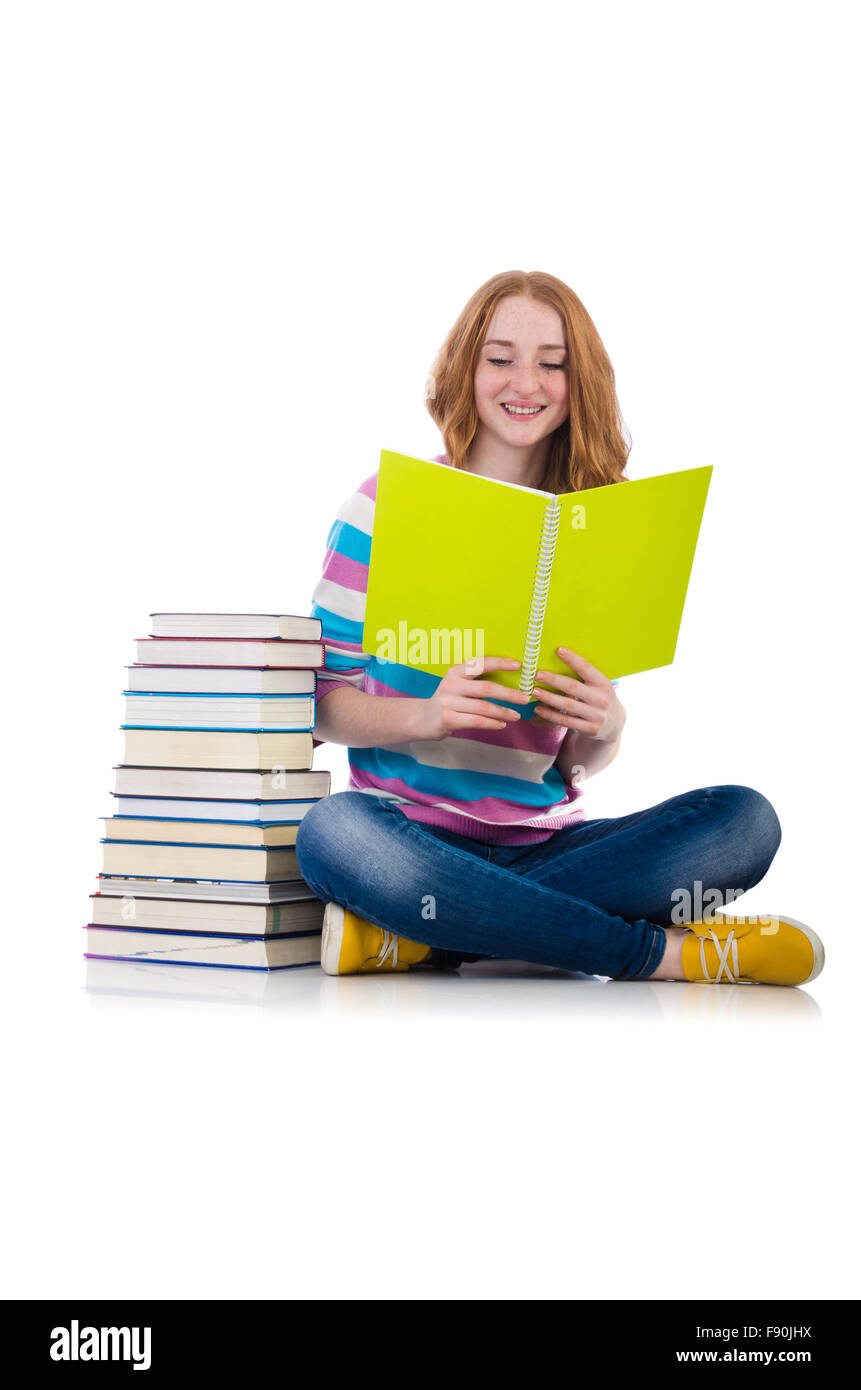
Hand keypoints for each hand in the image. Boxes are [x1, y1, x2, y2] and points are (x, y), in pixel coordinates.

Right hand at [414, 656, 530, 740]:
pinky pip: (477, 721)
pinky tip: (501, 724)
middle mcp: (451, 685)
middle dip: (509, 693)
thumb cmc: (448, 701)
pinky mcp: (448, 719)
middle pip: (486, 688)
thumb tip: (510, 682)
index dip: (500, 663)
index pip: (480, 663)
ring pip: (484, 707)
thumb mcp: (457, 686)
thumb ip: (476, 682)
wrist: (422, 719)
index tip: (518, 665)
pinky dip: (492, 723)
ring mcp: (448, 702)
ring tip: (516, 716)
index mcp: (455, 672)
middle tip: (525, 698)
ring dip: (504, 712)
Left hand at [533, 647, 625, 741]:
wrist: (614, 724)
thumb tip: (556, 661)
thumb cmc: (598, 698)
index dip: (573, 659)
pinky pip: (566, 721)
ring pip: (567, 705)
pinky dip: (550, 715)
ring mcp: (596, 715)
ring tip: (534, 691)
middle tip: (537, 674)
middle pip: (573, 687)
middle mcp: (601, 699)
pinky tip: (538, 709)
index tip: (559, 650)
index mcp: (603, 683)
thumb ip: (583, 677)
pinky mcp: (589, 729)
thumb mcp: (598, 686)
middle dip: (553, 680)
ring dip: (549, 698)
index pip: (586, 668)